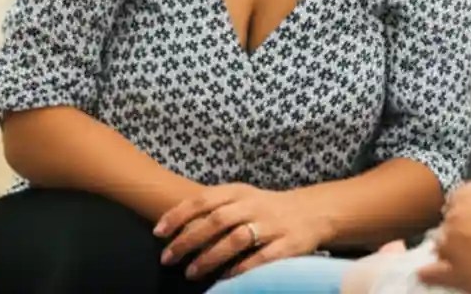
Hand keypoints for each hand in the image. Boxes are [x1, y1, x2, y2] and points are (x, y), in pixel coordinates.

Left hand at [154, 183, 329, 278]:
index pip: (204, 199)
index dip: (179, 215)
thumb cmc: (265, 208)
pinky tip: (224, 278)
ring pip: (236, 239)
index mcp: (239, 191)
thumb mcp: (241, 198)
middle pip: (216, 220)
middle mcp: (254, 205)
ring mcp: (272, 225)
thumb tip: (173, 225)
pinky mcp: (288, 244)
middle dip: (188, 240)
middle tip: (168, 258)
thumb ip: (213, 207)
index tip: (159, 232)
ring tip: (191, 272)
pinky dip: (241, 269)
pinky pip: (261, 258)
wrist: (312, 212)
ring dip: (210, 257)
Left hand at [418, 182, 470, 293]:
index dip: (467, 216)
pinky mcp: (458, 273)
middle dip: (459, 235)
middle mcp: (457, 214)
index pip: (454, 203)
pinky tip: (433, 275)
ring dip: (452, 255)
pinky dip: (432, 274)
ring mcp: (454, 244)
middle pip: (446, 226)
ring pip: (440, 249)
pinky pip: (432, 273)